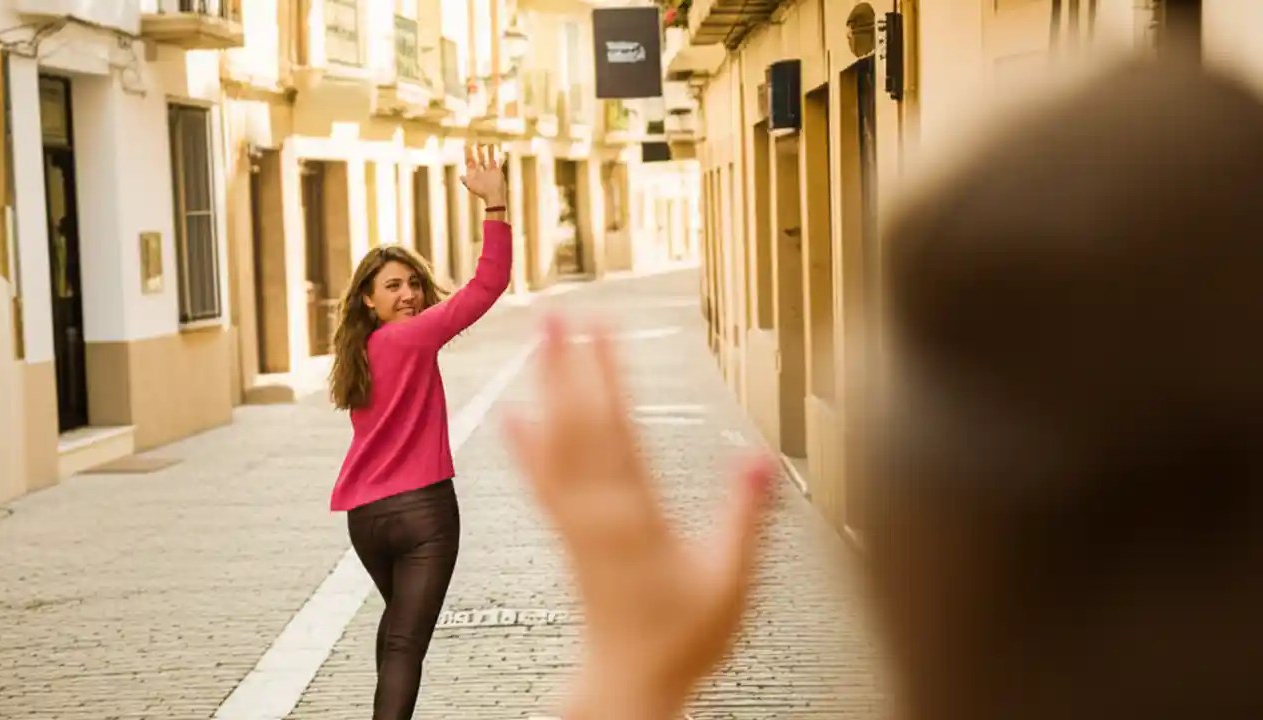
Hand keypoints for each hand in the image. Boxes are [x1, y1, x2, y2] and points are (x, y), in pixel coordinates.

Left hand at [461, 143, 506, 207]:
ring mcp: (490, 171)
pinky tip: (501, 152)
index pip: (470, 161)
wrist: (493, 196)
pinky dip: (500, 157)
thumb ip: (465, 180)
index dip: (468, 153)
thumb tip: (460, 176)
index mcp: (475, 173)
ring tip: (489, 143)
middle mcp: (482, 171)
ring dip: (488, 151)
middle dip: (478, 150)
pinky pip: (499, 162)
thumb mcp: (471, 185)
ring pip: (489, 158)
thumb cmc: (481, 191)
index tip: (466, 145)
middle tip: (477, 140)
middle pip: (479, 158)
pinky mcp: (498, 171)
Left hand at [503, 315, 777, 719]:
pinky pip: (539, 482)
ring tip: (537, 344)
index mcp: (637, 514)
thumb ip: (744, 516)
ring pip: (555, 443)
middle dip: (567, 364)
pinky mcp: (566, 534)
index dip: (608, 374)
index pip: (619, 428)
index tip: (602, 329)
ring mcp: (576, 522)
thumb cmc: (681, 637)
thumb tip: (758, 458)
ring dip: (545, 389)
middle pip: (578, 424)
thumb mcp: (731, 579)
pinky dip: (524, 446)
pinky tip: (511, 415)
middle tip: (557, 312)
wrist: (630, 681)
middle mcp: (597, 510)